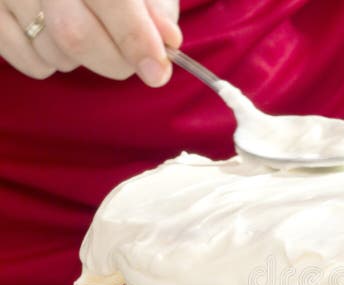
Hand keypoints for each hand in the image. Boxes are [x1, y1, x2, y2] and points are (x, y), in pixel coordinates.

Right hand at [1, 0, 180, 85]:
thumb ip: (156, 8)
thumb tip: (168, 41)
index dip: (137, 39)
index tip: (157, 72)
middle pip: (75, 36)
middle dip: (115, 62)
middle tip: (133, 62)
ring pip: (52, 53)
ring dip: (82, 60)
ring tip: (88, 33)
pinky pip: (29, 61)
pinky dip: (52, 63)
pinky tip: (55, 38)